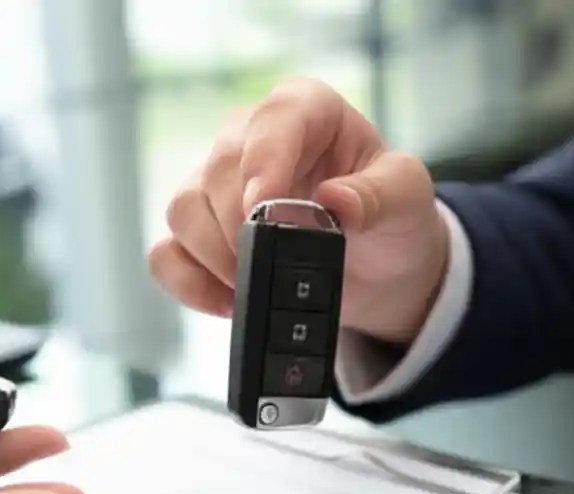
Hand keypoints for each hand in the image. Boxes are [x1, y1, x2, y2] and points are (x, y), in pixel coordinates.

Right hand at [148, 77, 450, 345]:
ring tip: (258, 284)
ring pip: (183, 210)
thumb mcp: (408, 199)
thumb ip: (379, 195)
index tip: (266, 207)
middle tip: (276, 263)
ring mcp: (215, 185)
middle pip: (217, 169)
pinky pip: (165, 255)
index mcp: (306, 111)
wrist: (377, 267)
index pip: (274, 119)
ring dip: (215, 257)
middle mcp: (250, 139)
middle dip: (242, 225)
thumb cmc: (390, 216)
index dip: (265, 161)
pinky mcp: (196, 234)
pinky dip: (191, 284)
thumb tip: (335, 202)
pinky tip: (231, 302)